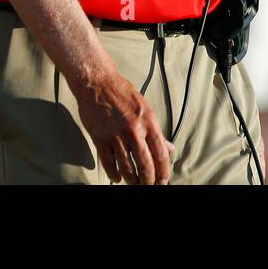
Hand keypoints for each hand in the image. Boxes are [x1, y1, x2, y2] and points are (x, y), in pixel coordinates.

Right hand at [73, 69, 173, 184]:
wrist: (97, 82)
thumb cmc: (122, 93)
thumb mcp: (145, 108)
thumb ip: (156, 130)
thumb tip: (170, 148)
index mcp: (148, 122)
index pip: (161, 153)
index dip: (164, 171)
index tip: (163, 181)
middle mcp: (134, 130)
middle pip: (145, 165)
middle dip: (149, 181)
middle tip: (149, 186)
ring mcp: (116, 135)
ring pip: (127, 167)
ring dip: (132, 181)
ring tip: (134, 185)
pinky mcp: (100, 138)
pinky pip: (108, 163)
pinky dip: (113, 174)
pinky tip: (116, 178)